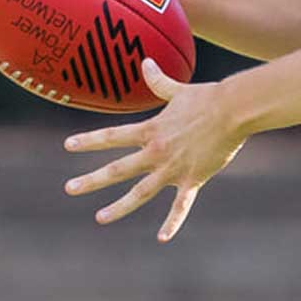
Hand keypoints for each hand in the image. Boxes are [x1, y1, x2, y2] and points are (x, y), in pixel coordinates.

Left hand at [63, 60, 245, 241]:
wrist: (233, 110)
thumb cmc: (207, 98)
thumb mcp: (177, 89)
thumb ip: (158, 81)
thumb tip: (145, 61)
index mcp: (150, 130)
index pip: (111, 136)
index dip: (88, 141)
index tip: (68, 146)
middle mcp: (155, 152)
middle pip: (117, 169)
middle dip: (91, 180)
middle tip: (70, 188)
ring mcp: (172, 168)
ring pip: (140, 192)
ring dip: (119, 207)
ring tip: (99, 218)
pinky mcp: (192, 180)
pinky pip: (180, 206)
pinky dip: (171, 223)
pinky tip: (161, 238)